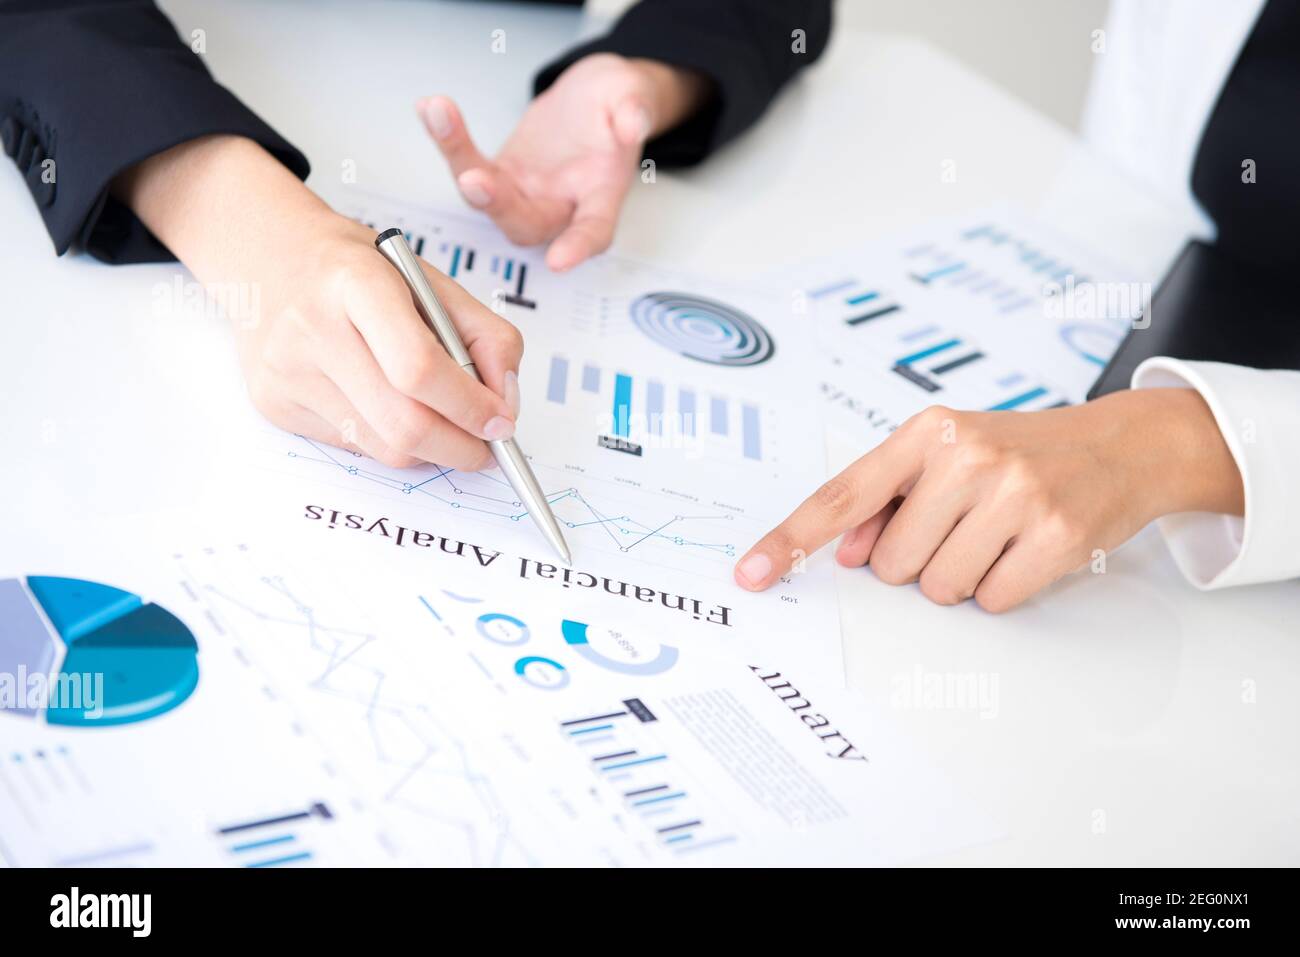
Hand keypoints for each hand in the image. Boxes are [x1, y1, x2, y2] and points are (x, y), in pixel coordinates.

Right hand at [114, 135, 522, 468]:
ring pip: (383, 448)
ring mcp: (286, 372)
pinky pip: (356, 448)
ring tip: (444, 423)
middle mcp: (311, 328)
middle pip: (403, 424)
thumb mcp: (432, 279)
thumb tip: (505, 405)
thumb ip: (485, 336)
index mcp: (355, 282)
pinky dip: (390, 441)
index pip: (418, 368)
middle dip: (461, 447)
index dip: (470, 406)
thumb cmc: (356, 270)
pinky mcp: (275, 406)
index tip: (500, 422)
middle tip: (486, 446)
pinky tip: (390, 408)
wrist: (268, 257)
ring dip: (430, 450)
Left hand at [419, 53, 708, 270]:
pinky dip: (448, 138)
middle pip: (525, 223)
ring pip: (487, 197)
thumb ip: (634, 110)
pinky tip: (430, 108)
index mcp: (600, 196)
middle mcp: (559, 206)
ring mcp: (525, 194)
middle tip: (476, 180)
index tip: (561, 260)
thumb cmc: (618, 106)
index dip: (578, 246)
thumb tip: (633, 124)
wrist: (597, 100)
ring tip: (440, 115)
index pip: (593, 231)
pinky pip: (468, 163)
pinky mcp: (500, 176)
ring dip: (460, 160)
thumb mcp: (633, 95)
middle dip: (498, 206)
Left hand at [734, 390, 1243, 611]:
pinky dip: (1001, 590)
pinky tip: (1023, 552)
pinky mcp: (1054, 534)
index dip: (792, 539)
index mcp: (925, 432)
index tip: (752, 572)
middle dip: (916, 562)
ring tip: (993, 537)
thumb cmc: (1021, 451)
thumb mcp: (947, 453)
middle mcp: (965, 456)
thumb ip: (887, 498)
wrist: (1122, 443)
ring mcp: (1013, 493)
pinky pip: (992, 601)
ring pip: (939, 587)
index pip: (842, 496)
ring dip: (959, 579)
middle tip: (961, 528)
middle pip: (890, 564)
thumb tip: (840, 552)